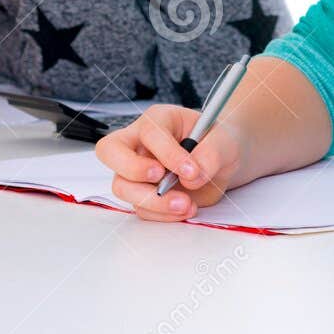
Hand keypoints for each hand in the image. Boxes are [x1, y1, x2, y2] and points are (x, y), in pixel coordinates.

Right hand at [94, 104, 243, 221]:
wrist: (221, 162)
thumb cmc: (216, 143)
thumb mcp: (224, 141)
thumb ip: (211, 154)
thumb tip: (191, 176)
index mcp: (159, 119)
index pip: (151, 132)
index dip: (168, 153)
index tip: (191, 171)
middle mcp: (140, 142)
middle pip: (110, 150)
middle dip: (133, 169)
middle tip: (161, 179)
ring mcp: (136, 170)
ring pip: (122, 186)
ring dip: (153, 201)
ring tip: (185, 204)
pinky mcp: (142, 193)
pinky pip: (140, 207)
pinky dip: (162, 214)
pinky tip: (185, 208)